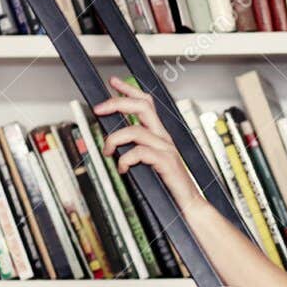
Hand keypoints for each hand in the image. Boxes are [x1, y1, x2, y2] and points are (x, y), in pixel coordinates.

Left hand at [93, 77, 205, 213]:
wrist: (188, 205)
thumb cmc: (168, 185)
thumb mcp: (151, 163)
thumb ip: (137, 150)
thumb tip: (114, 143)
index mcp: (160, 135)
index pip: (146, 103)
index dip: (129, 90)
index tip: (113, 82)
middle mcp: (164, 138)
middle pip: (142, 107)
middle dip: (117, 103)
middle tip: (98, 109)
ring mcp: (166, 149)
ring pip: (135, 131)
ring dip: (114, 140)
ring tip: (108, 152)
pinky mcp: (166, 162)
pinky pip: (140, 153)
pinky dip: (125, 160)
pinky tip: (123, 169)